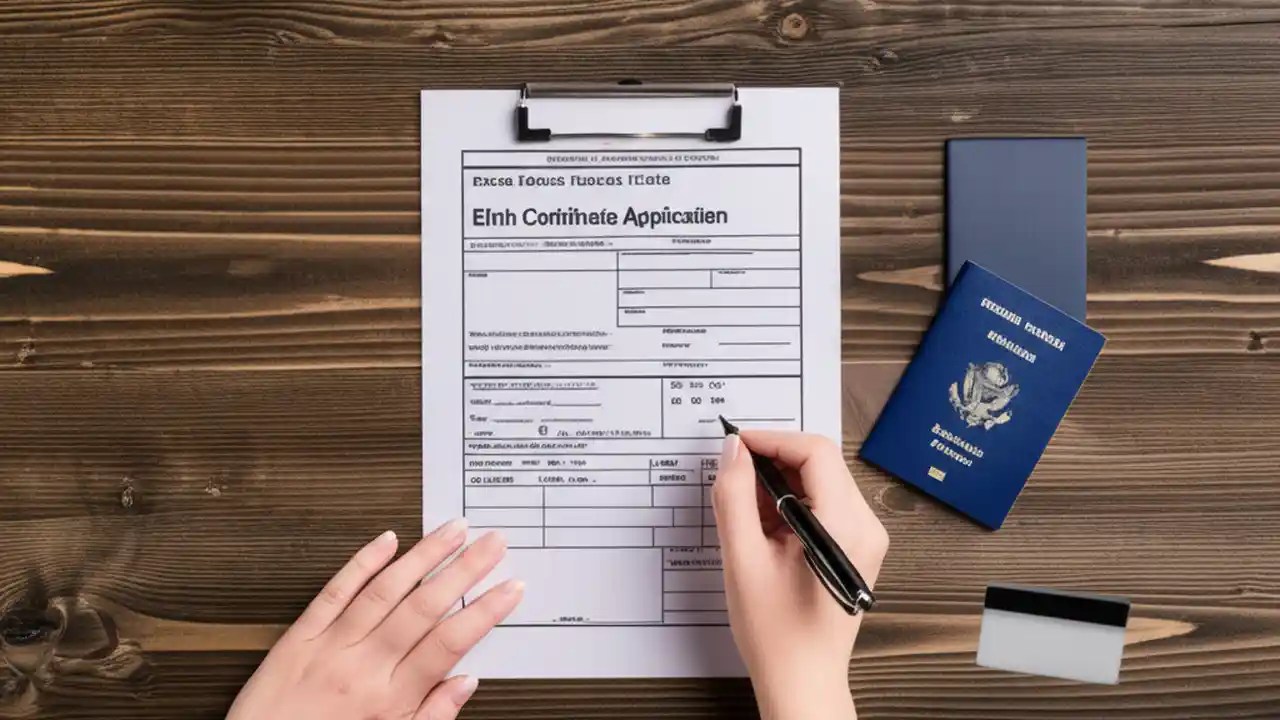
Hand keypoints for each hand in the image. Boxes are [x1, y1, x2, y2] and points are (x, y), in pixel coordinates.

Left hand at [227, 521, 521, 719]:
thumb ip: (431, 716)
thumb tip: (465, 683)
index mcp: (390, 699)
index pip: (450, 644)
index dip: (486, 612)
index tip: (511, 589)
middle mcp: (363, 667)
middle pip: (425, 607)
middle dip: (466, 570)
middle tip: (494, 543)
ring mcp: (331, 646)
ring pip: (387, 590)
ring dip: (424, 555)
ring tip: (453, 530)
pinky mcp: (300, 635)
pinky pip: (335, 591)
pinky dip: (363, 562)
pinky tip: (388, 540)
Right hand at [712, 431, 888, 719]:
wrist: (802, 681)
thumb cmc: (777, 633)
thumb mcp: (742, 558)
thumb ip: (734, 496)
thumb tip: (733, 451)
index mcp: (845, 526)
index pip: (815, 451)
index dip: (772, 439)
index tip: (736, 445)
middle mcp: (865, 527)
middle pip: (820, 463)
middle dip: (773, 461)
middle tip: (734, 476)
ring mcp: (864, 537)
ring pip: (820, 482)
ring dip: (779, 484)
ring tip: (745, 510)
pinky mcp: (855, 547)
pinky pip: (823, 505)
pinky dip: (790, 504)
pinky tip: (763, 528)